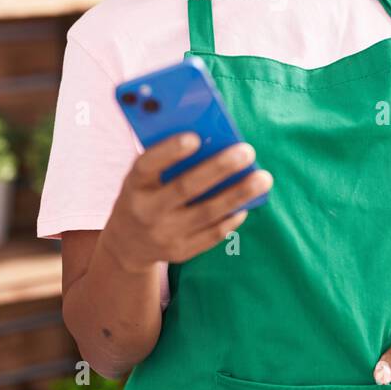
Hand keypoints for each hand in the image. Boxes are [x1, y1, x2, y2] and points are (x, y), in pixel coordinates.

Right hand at [101, 132, 273, 274]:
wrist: (127, 243)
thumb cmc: (144, 193)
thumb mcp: (143, 177)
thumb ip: (167, 160)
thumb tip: (212, 139)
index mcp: (133, 185)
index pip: (147, 165)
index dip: (169, 151)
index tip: (195, 137)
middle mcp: (145, 211)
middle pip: (185, 188)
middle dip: (219, 169)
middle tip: (247, 151)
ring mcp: (163, 235)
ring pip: (206, 213)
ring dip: (238, 194)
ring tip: (263, 178)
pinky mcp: (179, 252)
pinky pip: (212, 234)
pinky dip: (231, 218)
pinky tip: (247, 204)